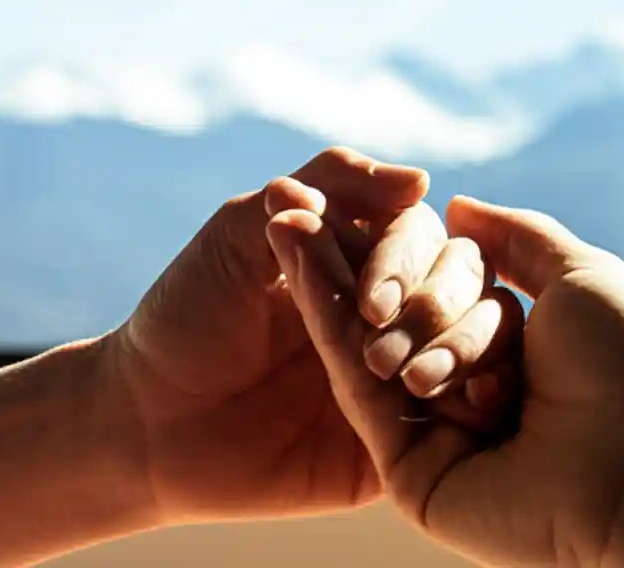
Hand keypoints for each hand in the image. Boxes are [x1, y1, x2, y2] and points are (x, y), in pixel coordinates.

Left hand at [101, 148, 508, 523]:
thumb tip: (420, 180)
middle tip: (381, 338)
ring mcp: (404, 374)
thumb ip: (322, 190)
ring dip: (460, 351)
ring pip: (478, 346)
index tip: (368, 297)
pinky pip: (464, 423)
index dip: (407, 257)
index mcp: (361, 257)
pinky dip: (477, 406)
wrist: (145, 424)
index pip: (423, 234)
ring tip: (415, 377)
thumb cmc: (187, 316)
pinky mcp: (402, 442)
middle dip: (437, 305)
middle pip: (463, 285)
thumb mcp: (240, 233)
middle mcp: (394, 310)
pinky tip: (466, 403)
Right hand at [268, 194, 623, 564]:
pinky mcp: (413, 475)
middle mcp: (480, 395)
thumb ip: (517, 236)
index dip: (411, 255)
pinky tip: (304, 269)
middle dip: (370, 273)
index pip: (448, 290)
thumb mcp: (580, 275)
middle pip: (405, 320)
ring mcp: (443, 438)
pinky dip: (330, 330)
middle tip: (314, 222)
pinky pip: (362, 398)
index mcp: (523, 354)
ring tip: (288, 227)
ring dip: (332, 289)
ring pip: (374, 354)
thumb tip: (457, 204)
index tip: (363, 207)